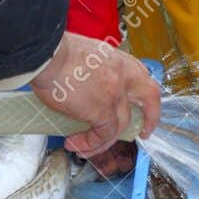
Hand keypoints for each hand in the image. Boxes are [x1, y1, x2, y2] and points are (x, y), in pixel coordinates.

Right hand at [30, 33, 162, 157]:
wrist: (46, 55)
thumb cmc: (54, 51)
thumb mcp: (84, 53)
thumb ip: (93, 70)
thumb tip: (84, 85)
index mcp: (118, 59)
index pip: (141, 75)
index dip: (142, 92)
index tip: (140, 103)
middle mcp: (122, 75)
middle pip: (150, 97)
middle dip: (152, 117)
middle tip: (144, 133)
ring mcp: (115, 94)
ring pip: (120, 125)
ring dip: (103, 140)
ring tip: (82, 147)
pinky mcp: (102, 111)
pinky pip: (103, 135)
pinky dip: (90, 144)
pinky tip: (75, 145)